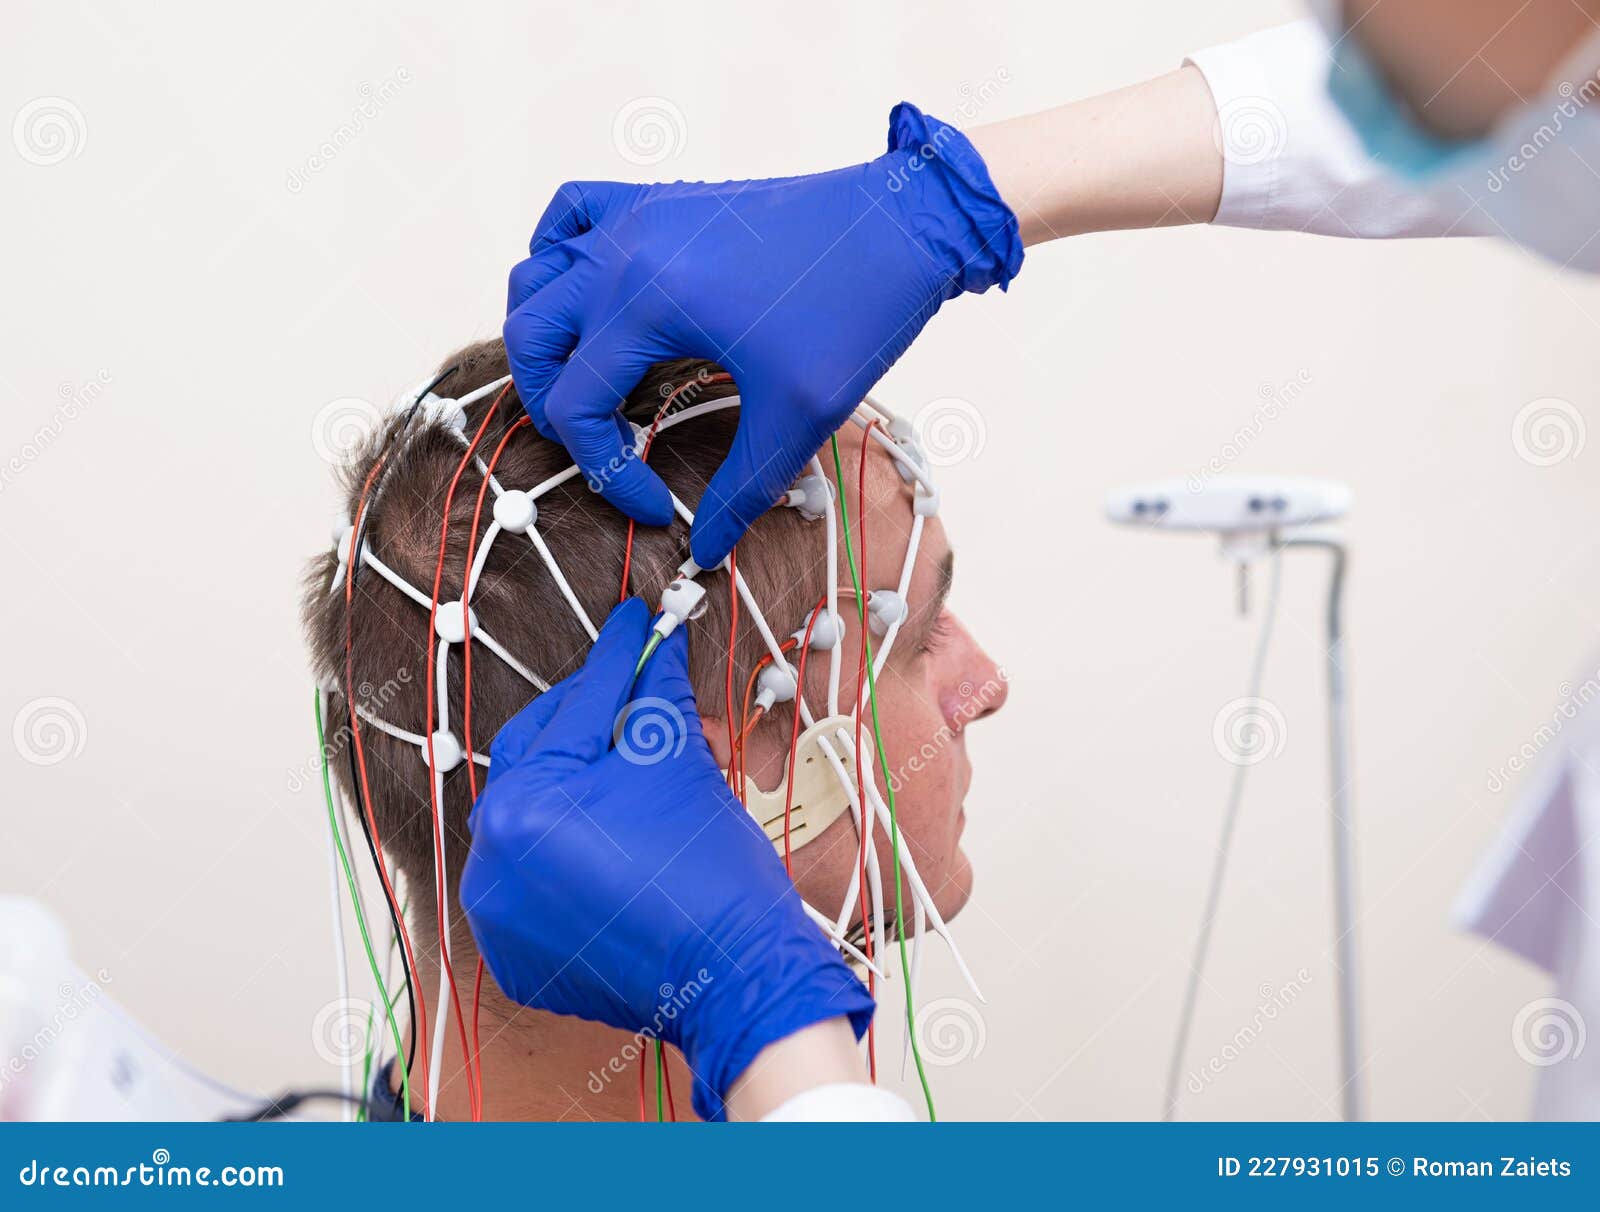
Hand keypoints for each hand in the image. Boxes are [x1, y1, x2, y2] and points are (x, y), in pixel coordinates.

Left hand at [459, 598, 874, 1119]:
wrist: (740, 976)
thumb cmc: (712, 873)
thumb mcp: (681, 763)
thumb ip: (654, 692)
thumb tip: (654, 643)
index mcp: (525, 804)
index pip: (577, 709)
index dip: (618, 659)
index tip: (636, 624)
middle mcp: (493, 860)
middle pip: (541, 756)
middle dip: (593, 719)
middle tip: (634, 690)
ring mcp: (499, 914)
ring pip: (537, 816)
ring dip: (581, 784)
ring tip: (637, 771)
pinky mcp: (517, 954)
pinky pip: (535, 876)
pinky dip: (569, 848)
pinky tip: (615, 833)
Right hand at [503, 103, 1022, 567]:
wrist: (906, 225)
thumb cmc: (857, 311)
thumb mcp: (798, 416)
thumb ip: (742, 490)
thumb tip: (704, 549)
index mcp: (645, 301)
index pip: (575, 403)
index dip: (603, 470)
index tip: (653, 504)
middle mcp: (624, 250)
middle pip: (530, 338)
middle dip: (549, 408)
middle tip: (599, 452)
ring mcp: (638, 216)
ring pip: (535, 276)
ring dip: (542, 337)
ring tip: (586, 387)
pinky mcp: (661, 200)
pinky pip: (572, 213)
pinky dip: (556, 255)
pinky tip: (588, 298)